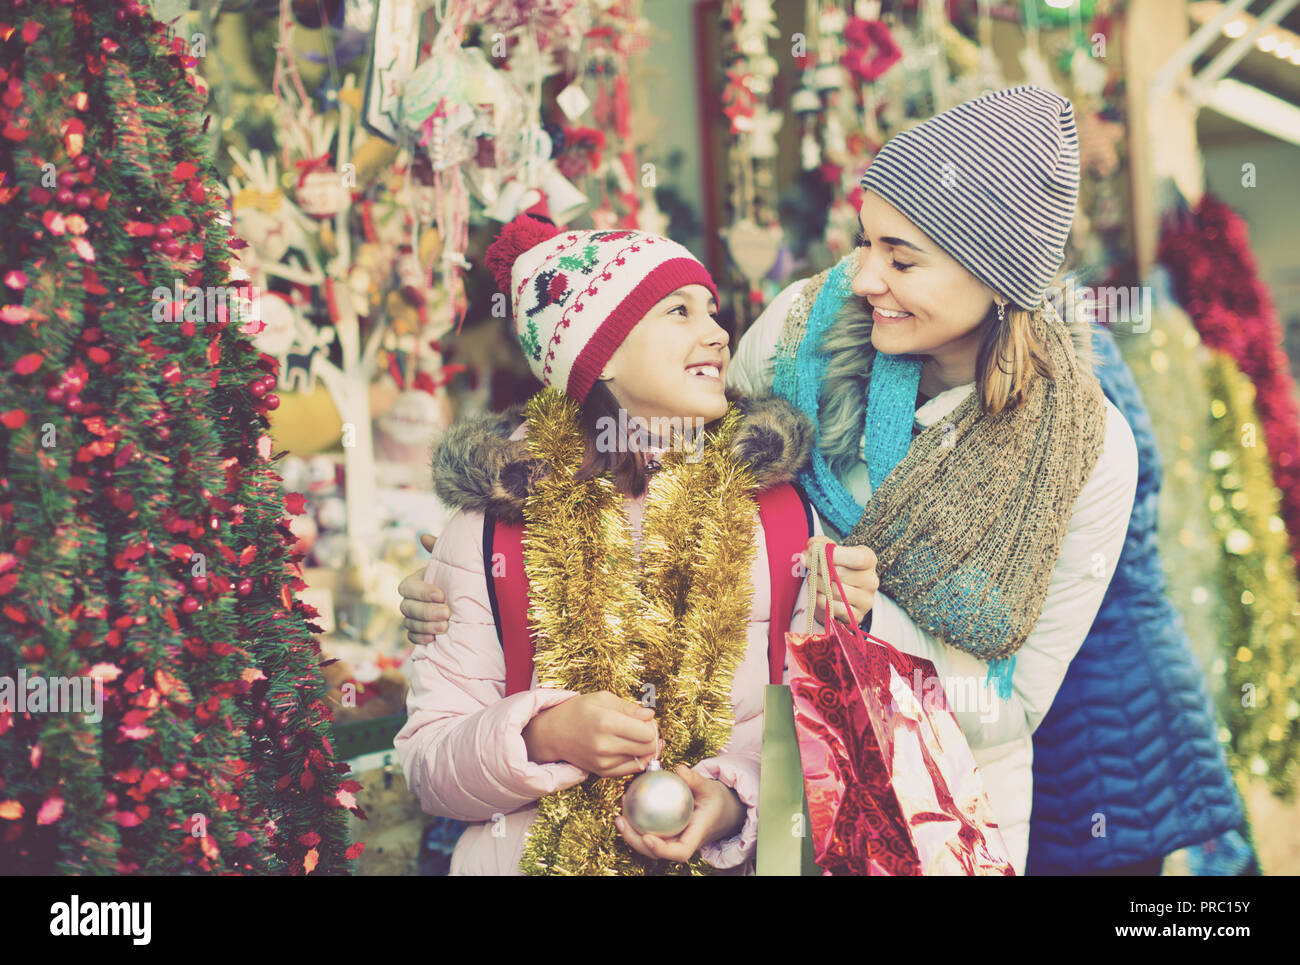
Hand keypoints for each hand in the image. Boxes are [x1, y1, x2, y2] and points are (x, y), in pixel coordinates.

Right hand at [399, 533, 450, 643]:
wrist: (467, 602)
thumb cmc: (457, 579)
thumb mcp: (451, 564)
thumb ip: (438, 551)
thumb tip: (424, 536)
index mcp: (415, 582)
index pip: (408, 587)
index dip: (422, 592)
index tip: (442, 595)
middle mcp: (410, 600)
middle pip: (407, 607)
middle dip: (427, 611)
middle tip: (447, 613)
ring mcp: (412, 618)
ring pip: (409, 623)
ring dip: (425, 626)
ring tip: (444, 627)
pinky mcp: (418, 633)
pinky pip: (411, 637)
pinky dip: (420, 639)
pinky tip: (433, 639)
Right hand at [522, 691, 661, 777]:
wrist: (553, 734)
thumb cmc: (578, 711)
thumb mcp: (602, 698)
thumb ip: (629, 707)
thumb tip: (650, 715)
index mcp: (606, 722)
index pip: (647, 733)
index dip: (652, 725)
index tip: (646, 719)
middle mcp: (605, 745)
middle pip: (648, 747)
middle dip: (652, 737)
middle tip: (644, 728)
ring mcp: (604, 762)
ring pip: (642, 759)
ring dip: (644, 748)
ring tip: (634, 737)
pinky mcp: (603, 772)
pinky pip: (632, 769)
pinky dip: (637, 759)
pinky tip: (631, 749)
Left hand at [615, 765, 745, 862]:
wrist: (721, 811)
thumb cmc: (716, 800)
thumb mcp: (710, 788)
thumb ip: (696, 780)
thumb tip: (680, 770)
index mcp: (696, 836)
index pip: (680, 852)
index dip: (662, 849)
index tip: (648, 837)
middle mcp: (682, 842)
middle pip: (657, 852)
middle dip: (636, 842)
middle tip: (622, 822)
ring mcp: (673, 840)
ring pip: (649, 845)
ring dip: (631, 835)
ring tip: (619, 817)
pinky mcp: (666, 834)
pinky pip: (649, 832)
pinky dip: (636, 823)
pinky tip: (626, 807)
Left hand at [802, 537, 877, 627]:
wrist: (843, 592)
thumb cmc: (839, 568)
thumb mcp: (833, 552)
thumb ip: (822, 544)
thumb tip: (812, 544)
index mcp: (869, 561)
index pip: (857, 558)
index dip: (834, 554)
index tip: (814, 550)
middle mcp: (871, 580)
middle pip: (841, 574)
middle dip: (818, 567)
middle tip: (805, 562)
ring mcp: (866, 600)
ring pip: (836, 591)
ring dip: (818, 584)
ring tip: (812, 579)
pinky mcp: (857, 615)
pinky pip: (835, 608)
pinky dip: (822, 600)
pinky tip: (817, 594)